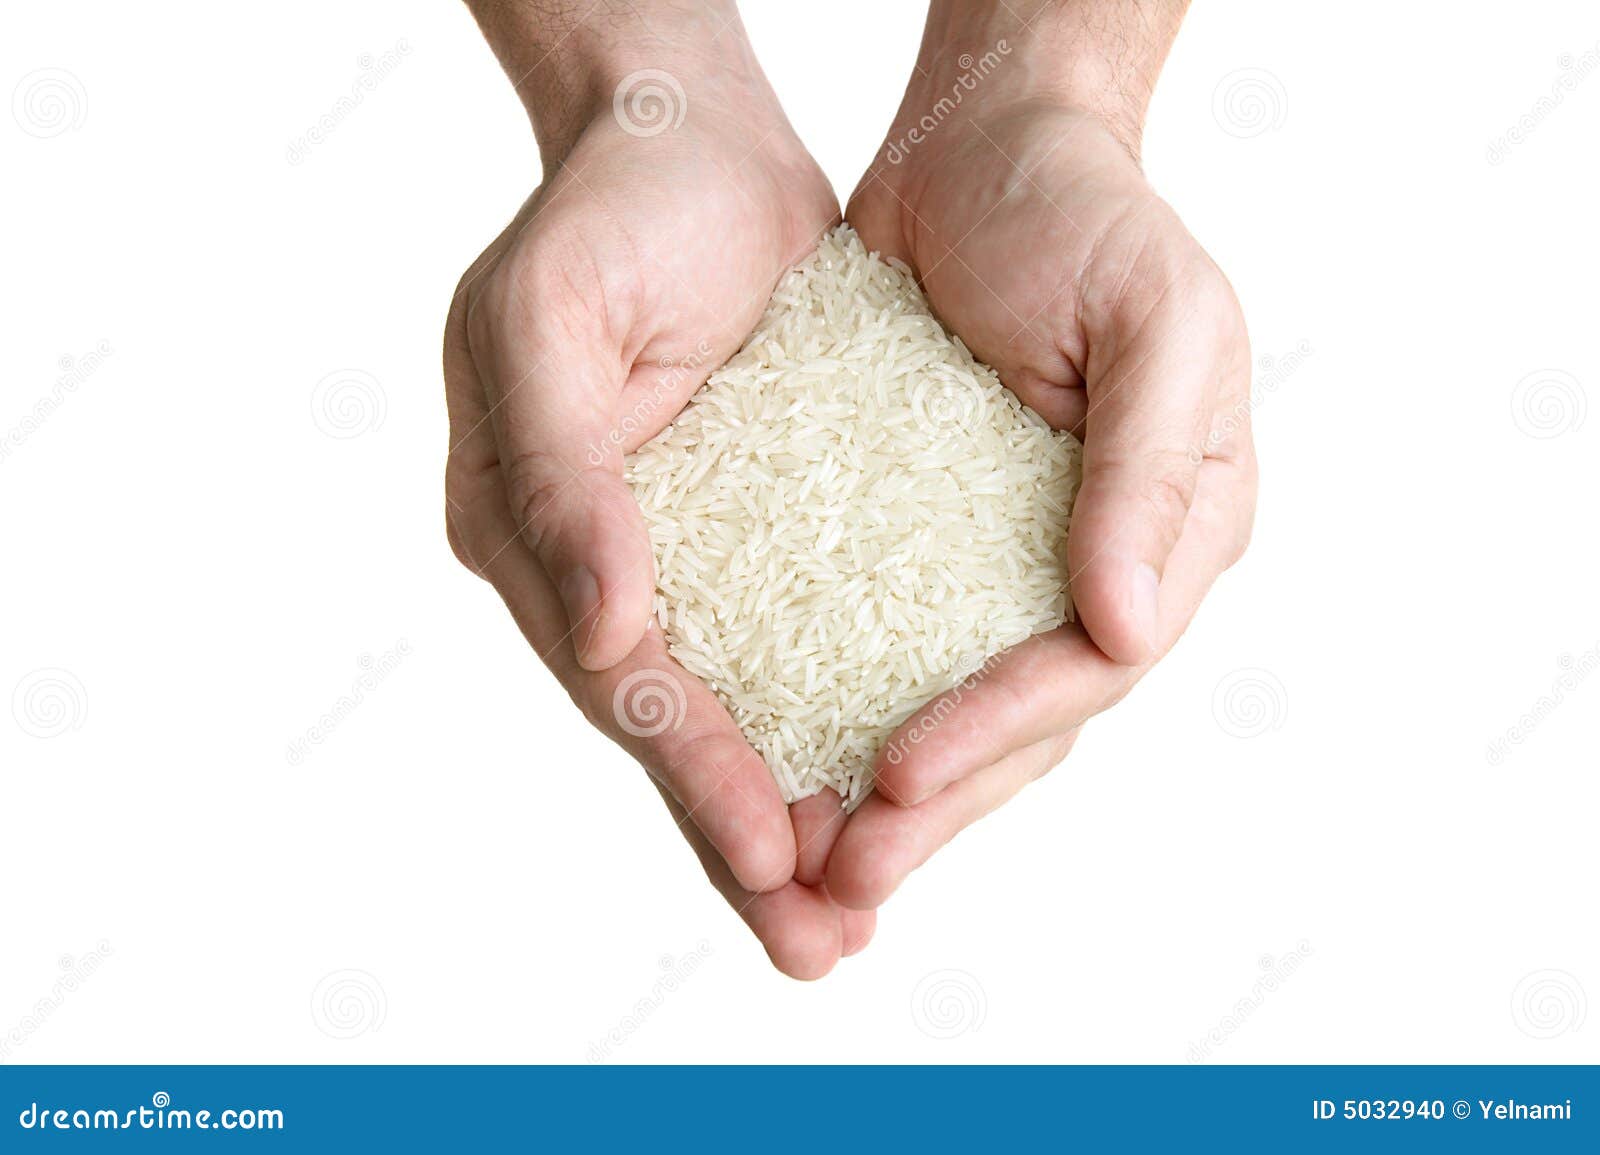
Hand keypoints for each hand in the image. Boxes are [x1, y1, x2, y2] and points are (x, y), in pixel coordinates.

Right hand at [445, 3, 869, 976]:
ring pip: (735, 709)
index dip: (700, 778)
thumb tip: (606, 636)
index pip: (624, 686)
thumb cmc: (611, 216)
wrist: (686, 143)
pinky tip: (882, 782)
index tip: (779, 861)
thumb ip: (559, 483)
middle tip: (824, 945)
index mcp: (527, 535)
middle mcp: (595, 567)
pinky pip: (788, 643)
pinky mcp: (747, 528)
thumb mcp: (546, 324)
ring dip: (795, 809)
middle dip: (748, 841)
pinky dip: (826, 719)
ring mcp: (670, 555)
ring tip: (857, 913)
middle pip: (677, 731)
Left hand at [826, 4, 1257, 908]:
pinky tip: (774, 755)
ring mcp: (1006, 563)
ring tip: (794, 864)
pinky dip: (837, 704)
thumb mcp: (1154, 320)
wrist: (986, 147)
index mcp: (1170, 535)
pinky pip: (882, 642)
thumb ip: (1147, 471)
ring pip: (946, 704)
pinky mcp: (922, 539)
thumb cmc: (1085, 214)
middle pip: (1015, 723)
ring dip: (878, 790)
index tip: (896, 777)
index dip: (994, 730)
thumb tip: (1122, 626)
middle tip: (834, 882)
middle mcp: (1092, 569)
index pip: (1082, 668)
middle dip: (929, 806)